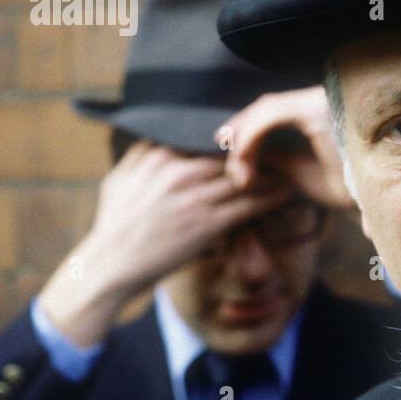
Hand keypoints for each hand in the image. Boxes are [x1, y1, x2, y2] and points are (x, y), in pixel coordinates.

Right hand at [37, 142, 291, 347]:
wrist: (110, 265)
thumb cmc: (115, 224)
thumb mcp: (119, 180)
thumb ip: (141, 153)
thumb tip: (158, 134)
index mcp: (157, 158)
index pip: (204, 137)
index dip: (232, 139)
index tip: (252, 139)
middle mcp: (176, 174)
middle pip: (230, 154)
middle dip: (257, 152)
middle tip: (281, 150)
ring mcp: (192, 199)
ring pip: (244, 177)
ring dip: (271, 173)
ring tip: (290, 169)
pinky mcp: (206, 225)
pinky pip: (248, 206)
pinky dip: (270, 199)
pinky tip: (286, 195)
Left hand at [216, 87, 354, 210]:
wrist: (382, 201)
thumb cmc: (348, 188)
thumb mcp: (302, 173)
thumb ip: (275, 159)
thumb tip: (240, 154)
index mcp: (321, 108)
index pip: (273, 110)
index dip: (245, 129)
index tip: (229, 153)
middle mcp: (321, 96)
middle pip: (266, 105)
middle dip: (239, 134)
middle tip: (224, 161)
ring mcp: (319, 98)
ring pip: (265, 108)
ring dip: (243, 141)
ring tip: (239, 175)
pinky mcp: (314, 107)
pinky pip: (271, 114)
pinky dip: (251, 137)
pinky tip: (244, 164)